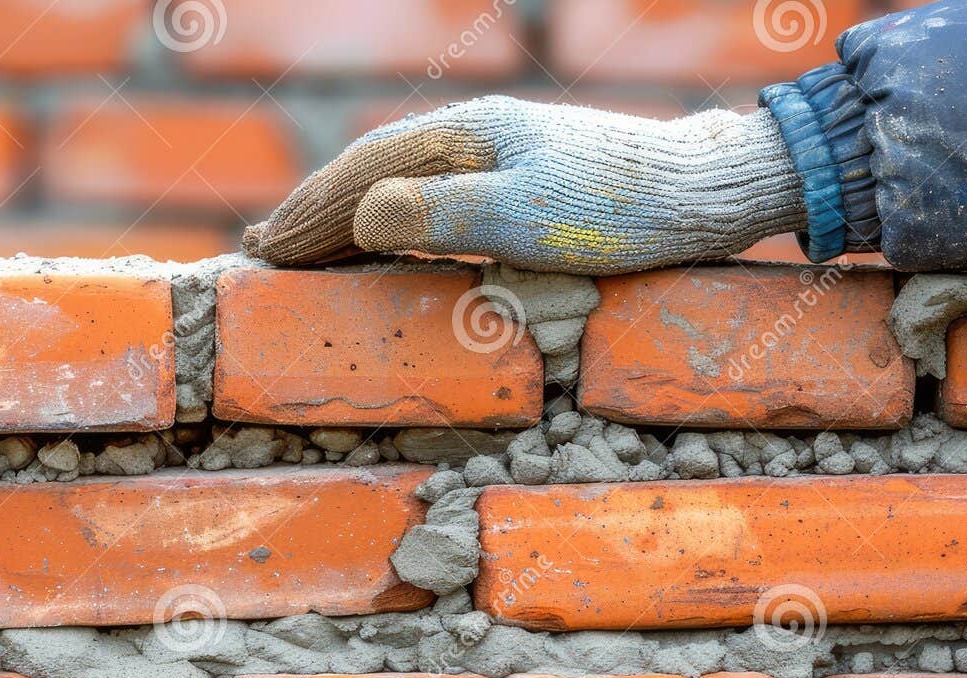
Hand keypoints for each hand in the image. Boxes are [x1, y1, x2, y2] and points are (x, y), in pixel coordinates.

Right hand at [243, 96, 806, 275]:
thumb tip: (360, 214)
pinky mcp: (527, 177)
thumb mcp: (524, 218)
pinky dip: (393, 217)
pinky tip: (391, 236)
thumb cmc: (620, 212)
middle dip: (314, 212)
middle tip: (263, 250)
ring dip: (348, 213)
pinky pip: (434, 193)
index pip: (360, 176)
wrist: (706, 191)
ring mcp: (501, 153)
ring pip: (401, 180)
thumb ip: (438, 214)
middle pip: (371, 171)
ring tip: (308, 244)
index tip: (261, 253)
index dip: (307, 217)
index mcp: (463, 138)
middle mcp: (474, 135)